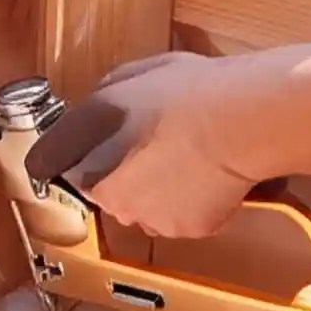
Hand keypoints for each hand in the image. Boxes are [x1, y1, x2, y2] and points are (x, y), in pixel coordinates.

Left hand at [24, 52, 269, 238]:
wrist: (241, 120)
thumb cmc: (183, 95)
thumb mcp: (122, 81)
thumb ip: (93, 104)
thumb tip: (86, 112)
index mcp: (92, 170)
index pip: (68, 172)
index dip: (83, 154)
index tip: (95, 143)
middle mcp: (115, 205)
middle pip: (111, 192)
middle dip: (124, 171)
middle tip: (153, 142)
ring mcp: (154, 221)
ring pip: (148, 207)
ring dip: (158, 189)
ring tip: (185, 156)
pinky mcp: (190, 229)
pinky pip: (183, 216)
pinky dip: (192, 200)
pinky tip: (206, 173)